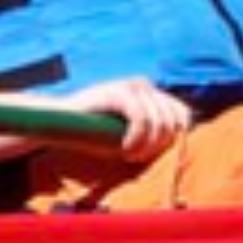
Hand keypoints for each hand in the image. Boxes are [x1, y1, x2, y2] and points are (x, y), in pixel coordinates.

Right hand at [67, 76, 191, 160]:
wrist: (61, 124)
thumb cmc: (96, 133)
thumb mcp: (131, 133)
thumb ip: (154, 133)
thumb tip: (179, 143)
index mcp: (150, 92)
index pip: (182, 113)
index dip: (172, 138)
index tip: (150, 153)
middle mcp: (144, 85)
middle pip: (172, 120)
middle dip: (158, 145)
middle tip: (136, 157)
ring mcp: (131, 86)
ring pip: (158, 122)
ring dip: (146, 146)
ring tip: (128, 154)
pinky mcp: (117, 92)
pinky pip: (140, 119)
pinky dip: (137, 139)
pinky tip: (125, 149)